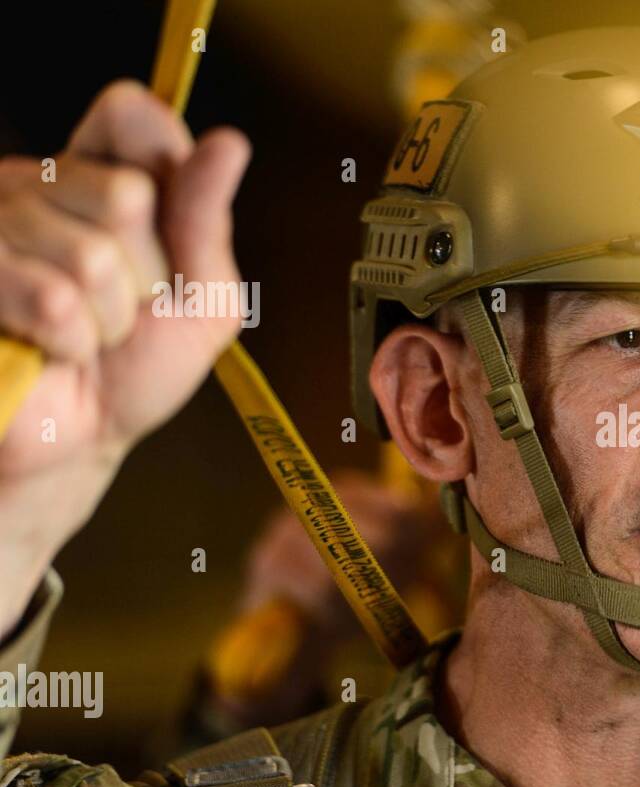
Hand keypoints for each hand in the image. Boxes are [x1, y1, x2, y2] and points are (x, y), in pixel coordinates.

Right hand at [0, 79, 249, 631]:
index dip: (166, 178)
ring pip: (89, 255)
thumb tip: (229, 141)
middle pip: (124, 193)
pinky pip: (51, 299)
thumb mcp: (203, 298)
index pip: (129, 115)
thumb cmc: (138, 366)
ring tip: (81, 338)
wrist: (79, 440)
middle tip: (120, 311)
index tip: (167, 246)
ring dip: (106, 321)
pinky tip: (47, 349)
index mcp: (94, 173)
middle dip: (146, 277)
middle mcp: (32, 182)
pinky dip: (71, 342)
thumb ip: (207, 220)